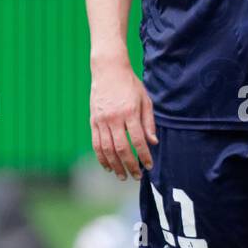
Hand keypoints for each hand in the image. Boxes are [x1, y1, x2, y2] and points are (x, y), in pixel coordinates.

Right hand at [90, 56, 157, 179]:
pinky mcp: (93, 121)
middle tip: (136, 176)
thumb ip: (148, 122)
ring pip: (107, 149)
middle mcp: (114, 118)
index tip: (149, 166)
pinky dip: (101, 157)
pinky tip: (108, 166)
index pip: (138, 140)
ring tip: (122, 176)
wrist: (108, 70)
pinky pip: (96, 143)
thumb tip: (153, 143)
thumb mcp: (145, 100)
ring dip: (115, 165)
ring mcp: (101, 120)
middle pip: (121, 148)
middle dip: (130, 165)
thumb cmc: (130, 85)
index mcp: (129, 112)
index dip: (144, 156)